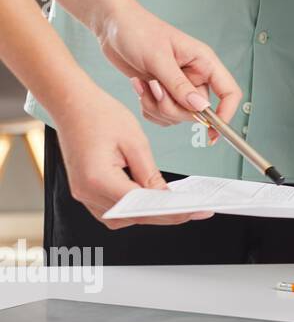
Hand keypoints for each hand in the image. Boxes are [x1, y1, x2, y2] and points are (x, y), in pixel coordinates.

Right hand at [50, 87, 210, 226]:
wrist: (72, 103)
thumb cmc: (98, 115)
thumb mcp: (135, 142)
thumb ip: (151, 174)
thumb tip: (166, 197)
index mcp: (98, 179)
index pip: (140, 206)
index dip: (170, 212)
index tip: (193, 211)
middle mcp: (86, 192)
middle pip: (133, 215)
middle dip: (165, 215)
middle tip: (193, 211)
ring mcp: (83, 193)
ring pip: (123, 217)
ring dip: (148, 213)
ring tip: (177, 205)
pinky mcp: (85, 190)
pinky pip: (113, 208)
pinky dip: (134, 207)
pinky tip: (152, 199)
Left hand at [96, 3, 240, 131]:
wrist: (113, 27)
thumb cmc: (138, 31)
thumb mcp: (159, 58)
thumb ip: (179, 85)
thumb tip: (200, 108)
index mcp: (204, 62)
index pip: (229, 92)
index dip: (225, 114)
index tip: (213, 131)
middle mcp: (195, 76)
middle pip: (197, 110)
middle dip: (172, 107)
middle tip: (154, 90)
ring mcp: (178, 85)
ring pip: (177, 115)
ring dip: (156, 106)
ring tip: (143, 84)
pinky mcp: (163, 92)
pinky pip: (162, 115)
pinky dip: (148, 107)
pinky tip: (139, 87)